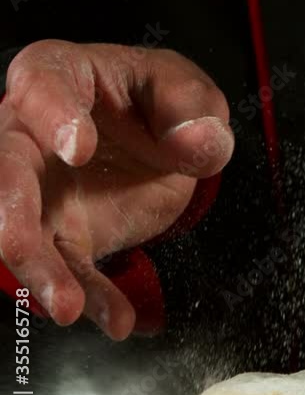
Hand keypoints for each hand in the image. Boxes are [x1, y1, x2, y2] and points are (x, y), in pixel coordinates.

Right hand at [0, 40, 233, 338]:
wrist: (163, 139)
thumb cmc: (162, 102)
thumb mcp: (190, 94)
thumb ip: (195, 112)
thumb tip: (195, 141)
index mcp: (61, 74)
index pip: (41, 85)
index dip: (52, 114)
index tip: (79, 148)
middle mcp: (30, 132)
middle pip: (4, 169)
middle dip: (7, 211)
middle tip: (16, 245)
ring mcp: (38, 189)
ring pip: (22, 231)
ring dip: (39, 272)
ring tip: (68, 307)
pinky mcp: (62, 234)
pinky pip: (69, 268)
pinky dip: (91, 297)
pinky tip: (116, 320)